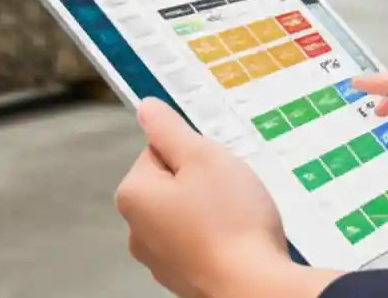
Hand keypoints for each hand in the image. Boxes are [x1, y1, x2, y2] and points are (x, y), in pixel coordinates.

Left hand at [115, 99, 339, 297]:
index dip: (192, 152)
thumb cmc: (230, 220)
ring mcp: (158, 259)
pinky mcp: (183, 278)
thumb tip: (145, 108)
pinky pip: (199, 241)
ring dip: (212, 209)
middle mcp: (136, 230)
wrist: (254, 287)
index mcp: (133, 195)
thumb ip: (169, 129)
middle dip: (203, 181)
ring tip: (237, 219)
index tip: (214, 169)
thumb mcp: (203, 157)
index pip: (159, 150)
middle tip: (229, 193)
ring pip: (187, 212)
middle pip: (172, 182)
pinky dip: (217, 237)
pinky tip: (237, 241)